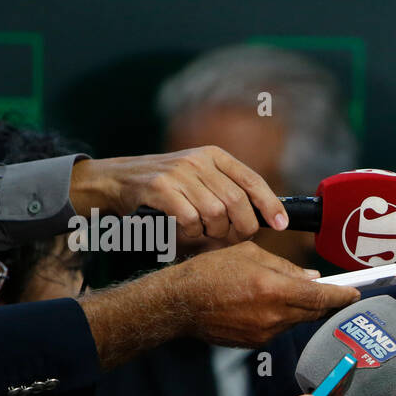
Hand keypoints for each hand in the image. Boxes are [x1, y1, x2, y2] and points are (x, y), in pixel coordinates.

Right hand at [70, 147, 288, 242]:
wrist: (115, 180)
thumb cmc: (165, 187)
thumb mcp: (199, 179)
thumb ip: (228, 192)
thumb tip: (264, 219)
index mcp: (214, 156)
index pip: (252, 180)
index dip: (270, 205)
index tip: (281, 224)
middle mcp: (199, 160)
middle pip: (237, 202)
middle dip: (241, 228)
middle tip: (233, 238)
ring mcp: (179, 172)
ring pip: (216, 213)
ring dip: (213, 232)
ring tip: (203, 231)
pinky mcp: (160, 188)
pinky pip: (191, 220)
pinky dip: (192, 232)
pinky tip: (185, 230)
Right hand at [171, 241, 359, 346]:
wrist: (179, 303)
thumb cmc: (209, 273)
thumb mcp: (250, 255)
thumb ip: (286, 268)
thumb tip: (312, 278)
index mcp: (273, 289)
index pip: (321, 296)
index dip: (342, 295)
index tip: (355, 293)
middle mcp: (273, 314)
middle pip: (314, 311)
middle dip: (327, 302)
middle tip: (337, 293)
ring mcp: (265, 332)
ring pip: (298, 320)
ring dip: (302, 308)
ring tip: (288, 293)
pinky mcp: (256, 343)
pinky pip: (280, 329)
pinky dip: (283, 317)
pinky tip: (268, 305)